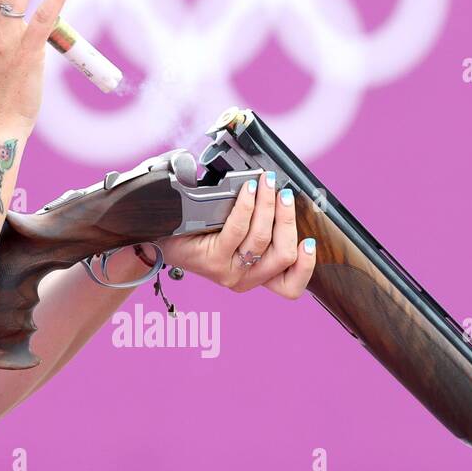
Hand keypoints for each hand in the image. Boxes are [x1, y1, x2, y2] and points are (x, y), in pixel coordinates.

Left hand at [157, 170, 316, 299]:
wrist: (161, 239)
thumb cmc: (200, 232)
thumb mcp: (235, 235)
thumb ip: (260, 226)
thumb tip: (280, 196)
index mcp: (256, 277)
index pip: (290, 286)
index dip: (306, 266)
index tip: (310, 242)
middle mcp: (244, 280)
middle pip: (283, 254)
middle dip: (288, 218)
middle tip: (283, 193)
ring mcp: (228, 271)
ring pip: (262, 238)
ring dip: (268, 205)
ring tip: (266, 183)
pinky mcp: (213, 259)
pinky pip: (239, 229)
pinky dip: (247, 205)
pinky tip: (248, 190)